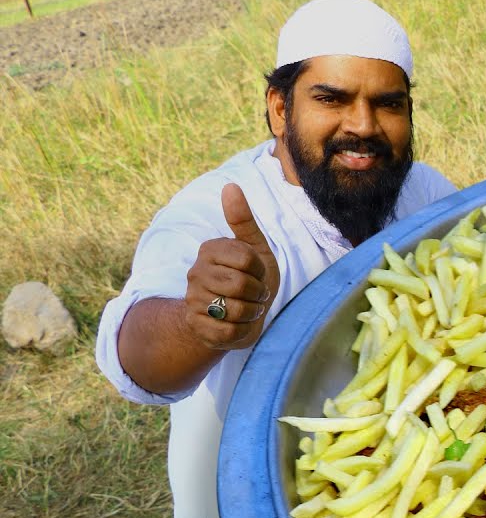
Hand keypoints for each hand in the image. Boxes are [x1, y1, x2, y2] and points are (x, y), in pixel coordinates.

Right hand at [183, 183, 281, 349]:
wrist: (236, 316)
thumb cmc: (250, 279)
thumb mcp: (254, 249)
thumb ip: (243, 220)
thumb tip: (230, 186)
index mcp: (209, 250)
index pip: (248, 259)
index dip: (261, 270)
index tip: (256, 273)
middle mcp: (195, 273)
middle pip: (241, 284)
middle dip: (257, 293)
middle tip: (254, 293)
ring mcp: (193, 300)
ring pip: (236, 309)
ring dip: (252, 312)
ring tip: (246, 308)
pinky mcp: (197, 326)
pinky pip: (229, 331)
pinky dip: (242, 330)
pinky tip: (238, 324)